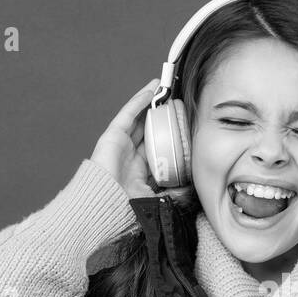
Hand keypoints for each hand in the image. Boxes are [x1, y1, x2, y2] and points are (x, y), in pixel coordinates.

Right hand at [92, 78, 195, 204]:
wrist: (105, 207)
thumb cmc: (125, 208)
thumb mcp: (157, 199)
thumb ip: (173, 193)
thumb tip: (192, 188)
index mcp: (141, 170)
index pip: (158, 146)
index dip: (169, 134)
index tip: (184, 124)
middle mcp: (131, 155)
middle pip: (149, 129)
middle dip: (162, 115)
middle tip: (176, 102)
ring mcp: (121, 144)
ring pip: (139, 118)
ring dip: (152, 102)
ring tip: (165, 88)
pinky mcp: (112, 136)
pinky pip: (128, 114)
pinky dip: (139, 101)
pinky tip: (151, 90)